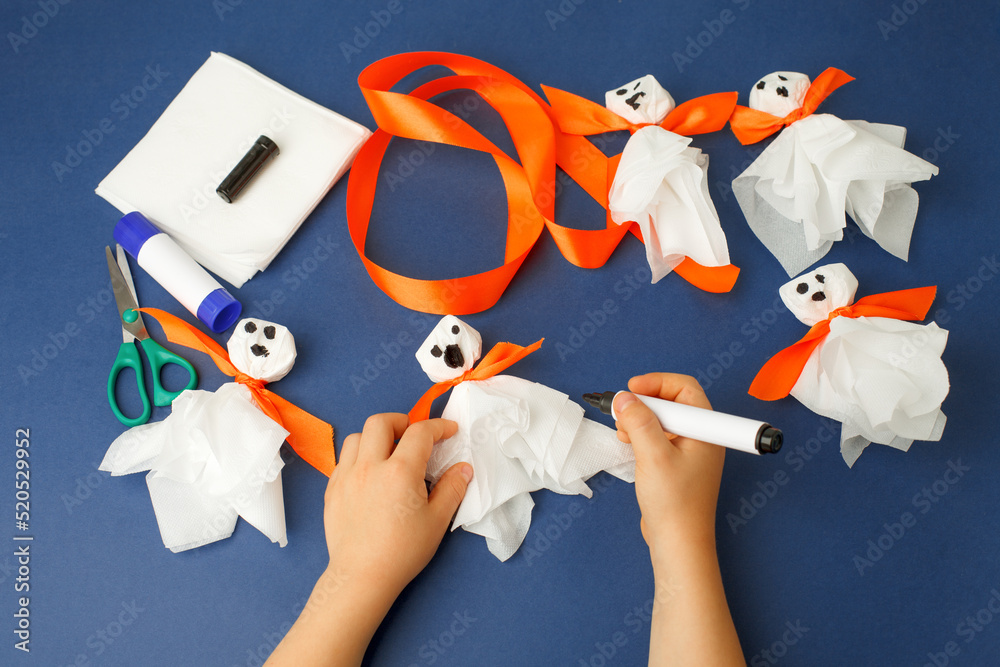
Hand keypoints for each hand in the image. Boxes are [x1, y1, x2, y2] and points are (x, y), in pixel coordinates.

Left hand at [324, 413, 472, 596]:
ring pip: (356, 437)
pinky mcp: (332, 490)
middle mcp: (370, 467)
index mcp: (400, 472)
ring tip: (388, 452)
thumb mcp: (437, 521)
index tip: (448, 431)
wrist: (362, 577)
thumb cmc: (402, 551)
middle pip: (380, 422)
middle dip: (401, 421)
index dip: (438, 427)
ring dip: (374, 437)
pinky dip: (358, 457)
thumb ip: (452, 489)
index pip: (420, 432)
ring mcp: (346, 477)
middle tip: (413, 434)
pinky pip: (342, 460)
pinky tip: (369, 474)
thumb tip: (463, 469)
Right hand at [613, 373, 724, 557]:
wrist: (678, 542)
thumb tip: (624, 398)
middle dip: (644, 403)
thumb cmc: (675, 503)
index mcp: (705, 430)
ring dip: (640, 420)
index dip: (656, 383)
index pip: (684, 389)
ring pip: (662, 420)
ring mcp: (689, 451)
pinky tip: (629, 444)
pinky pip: (658, 438)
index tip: (631, 390)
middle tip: (622, 413)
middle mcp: (700, 437)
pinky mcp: (676, 464)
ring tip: (623, 432)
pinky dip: (641, 436)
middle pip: (672, 402)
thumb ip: (639, 422)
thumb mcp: (653, 455)